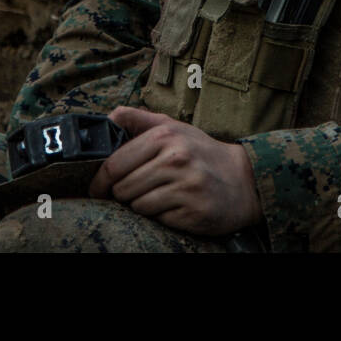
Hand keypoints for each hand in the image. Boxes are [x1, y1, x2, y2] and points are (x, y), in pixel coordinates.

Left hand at [89, 106, 262, 236]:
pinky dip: (161, 216)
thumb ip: (138, 119)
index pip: (114, 164)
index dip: (99, 181)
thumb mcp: (173, 127)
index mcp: (165, 136)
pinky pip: (158, 220)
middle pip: (122, 189)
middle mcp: (176, 159)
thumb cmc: (201, 153)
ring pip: (138, 206)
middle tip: (134, 191)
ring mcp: (186, 187)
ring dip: (141, 205)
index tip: (97, 188)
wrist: (243, 180)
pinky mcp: (194, 212)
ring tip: (158, 196)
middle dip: (122, 194)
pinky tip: (175, 206)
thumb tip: (105, 119)